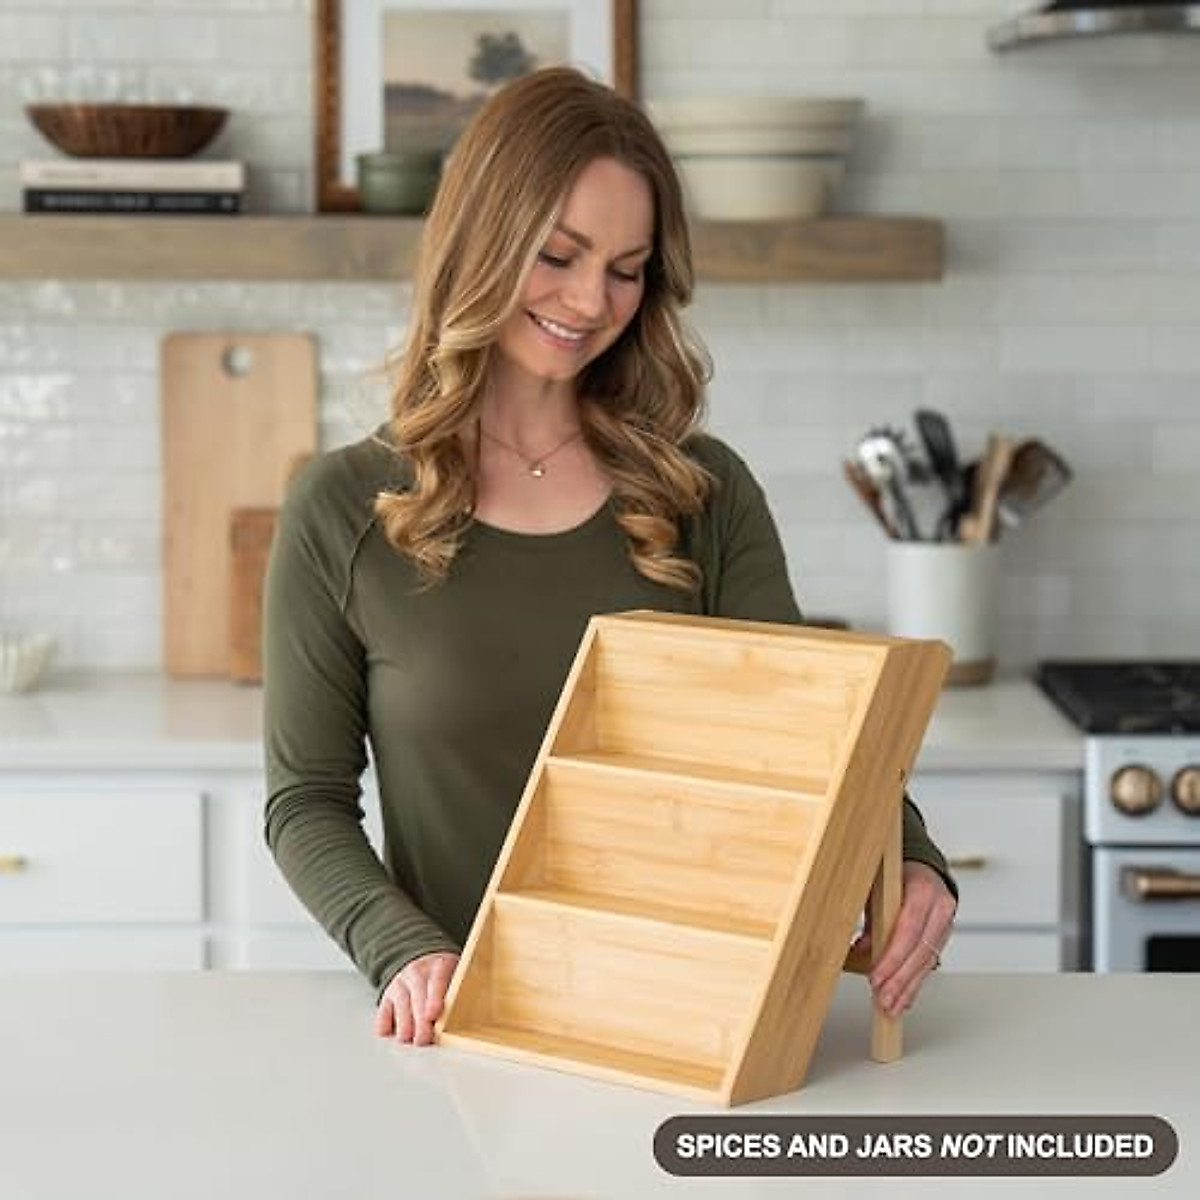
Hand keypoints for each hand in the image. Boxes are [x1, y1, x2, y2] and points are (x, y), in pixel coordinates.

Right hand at [374, 951, 459, 1045]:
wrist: (419, 958)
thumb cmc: (443, 974)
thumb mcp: (458, 971)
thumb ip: (462, 989)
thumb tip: (479, 1013)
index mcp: (439, 966)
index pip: (436, 982)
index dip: (434, 999)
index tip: (432, 1015)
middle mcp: (416, 973)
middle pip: (416, 998)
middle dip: (419, 1022)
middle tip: (422, 1039)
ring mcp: (400, 984)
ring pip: (399, 1007)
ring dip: (403, 1026)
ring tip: (409, 1039)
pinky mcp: (387, 996)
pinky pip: (383, 1012)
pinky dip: (386, 1024)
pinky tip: (391, 1033)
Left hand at [850, 861, 955, 1017]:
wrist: (918, 863)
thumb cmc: (893, 871)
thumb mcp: (876, 885)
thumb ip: (870, 915)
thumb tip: (861, 948)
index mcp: (923, 888)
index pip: (908, 929)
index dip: (892, 957)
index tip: (876, 978)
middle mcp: (940, 906)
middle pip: (920, 950)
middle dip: (900, 980)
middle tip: (883, 1000)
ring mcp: (944, 922)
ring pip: (926, 961)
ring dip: (908, 988)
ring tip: (891, 1007)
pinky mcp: (942, 935)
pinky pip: (928, 962)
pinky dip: (914, 982)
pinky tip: (904, 999)